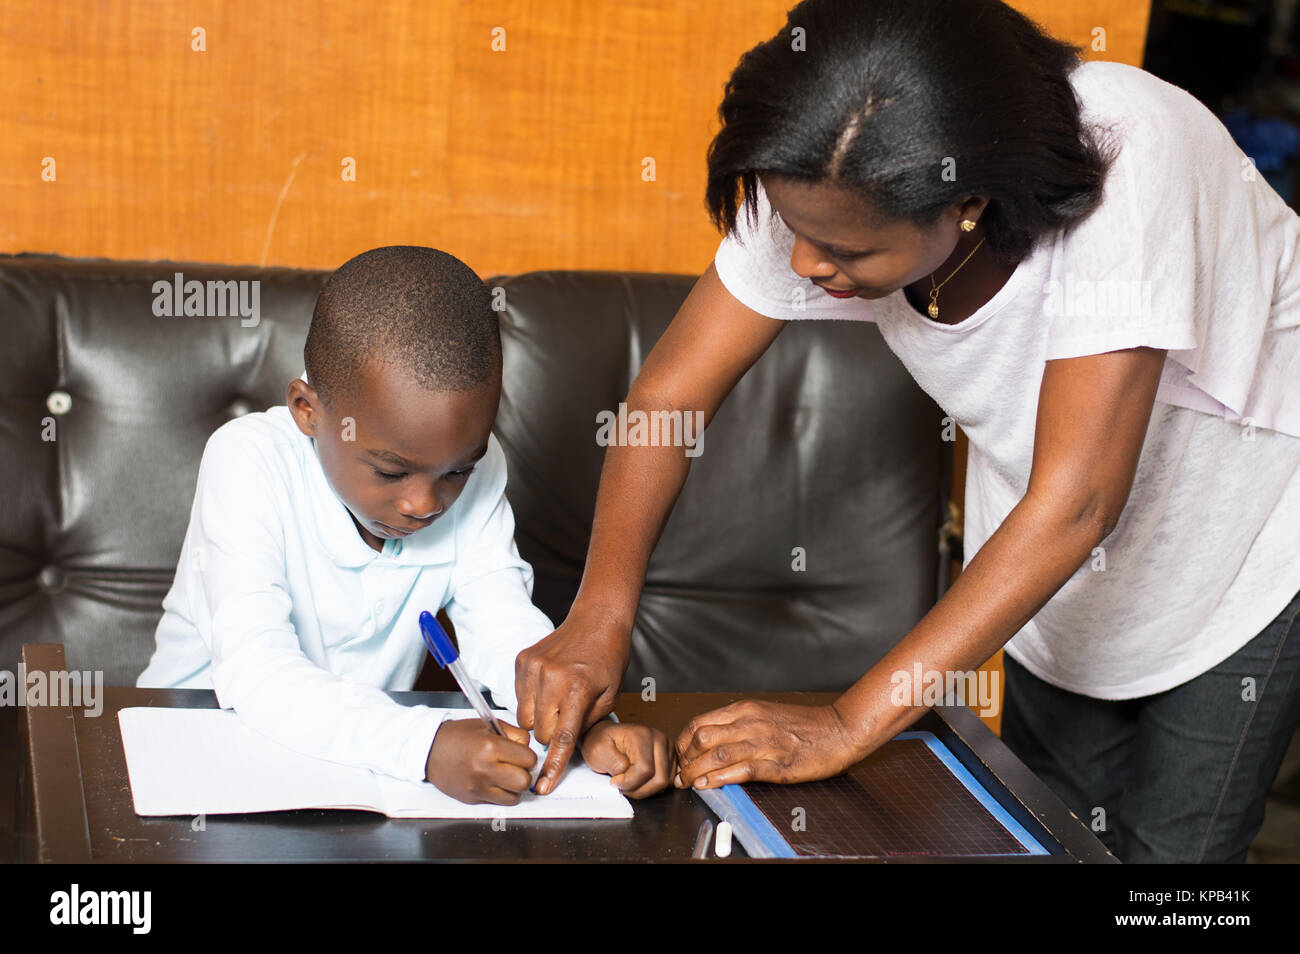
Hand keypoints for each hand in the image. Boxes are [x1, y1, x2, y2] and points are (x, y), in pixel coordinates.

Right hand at [425, 719, 537, 805]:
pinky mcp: (473, 798)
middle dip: (524, 773)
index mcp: (490, 747)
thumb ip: (514, 735)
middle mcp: (484, 769)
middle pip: (524, 781)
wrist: (431, 750)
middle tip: (516, 766)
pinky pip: (500, 802)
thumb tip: (529, 749)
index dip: (528, 756)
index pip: (528, 759)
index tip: (521, 754)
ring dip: (514, 787)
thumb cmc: (459, 736)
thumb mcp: (488, 726)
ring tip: (505, 775)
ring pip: (515, 796)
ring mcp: (478, 786)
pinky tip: (495, 783)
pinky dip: (503, 795)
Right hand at [515, 604, 629, 794]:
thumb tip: (567, 748)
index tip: (542, 786)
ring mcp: (533, 668)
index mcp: (577, 689)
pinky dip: (531, 698)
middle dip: (551, 733)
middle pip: (539, 732)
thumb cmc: (608, 658)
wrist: (596, 621)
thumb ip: (587, 725)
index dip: (552, 766)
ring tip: (557, 701)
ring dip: (538, 718)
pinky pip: (518, 696)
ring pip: (524, 717)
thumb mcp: (609, 696)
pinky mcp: (522, 660)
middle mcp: (551, 678)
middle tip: (567, 717)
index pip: (561, 738)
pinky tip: (548, 686)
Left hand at [580, 720, 673, 798]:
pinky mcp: (670, 758)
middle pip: (660, 779)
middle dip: (639, 789)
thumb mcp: (598, 751)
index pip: (645, 769)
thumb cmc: (601, 742)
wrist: (606, 737)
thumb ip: (614, 763)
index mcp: (642, 734)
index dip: (629, 782)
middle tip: (622, 785)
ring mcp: (668, 748)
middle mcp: (659, 739)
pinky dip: (653, 787)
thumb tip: (628, 774)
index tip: (614, 781)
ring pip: (665, 783)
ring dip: (645, 789)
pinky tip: (640, 781)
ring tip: (629, 781)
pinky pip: (668, 782)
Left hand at [673, 700, 863, 789]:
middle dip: (685, 759)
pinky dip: (720, 779)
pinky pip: (741, 770)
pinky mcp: (777, 764)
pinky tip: (709, 785)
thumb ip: (738, 724)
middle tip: (682, 774)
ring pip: (717, 755)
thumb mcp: (764, 713)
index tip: (681, 756)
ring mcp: (763, 743)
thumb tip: (710, 739)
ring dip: (697, 772)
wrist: (838, 730)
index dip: (683, 742)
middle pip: (701, 738)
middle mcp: (750, 723)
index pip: (699, 723)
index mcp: (745, 710)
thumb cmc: (803, 724)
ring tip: (689, 783)